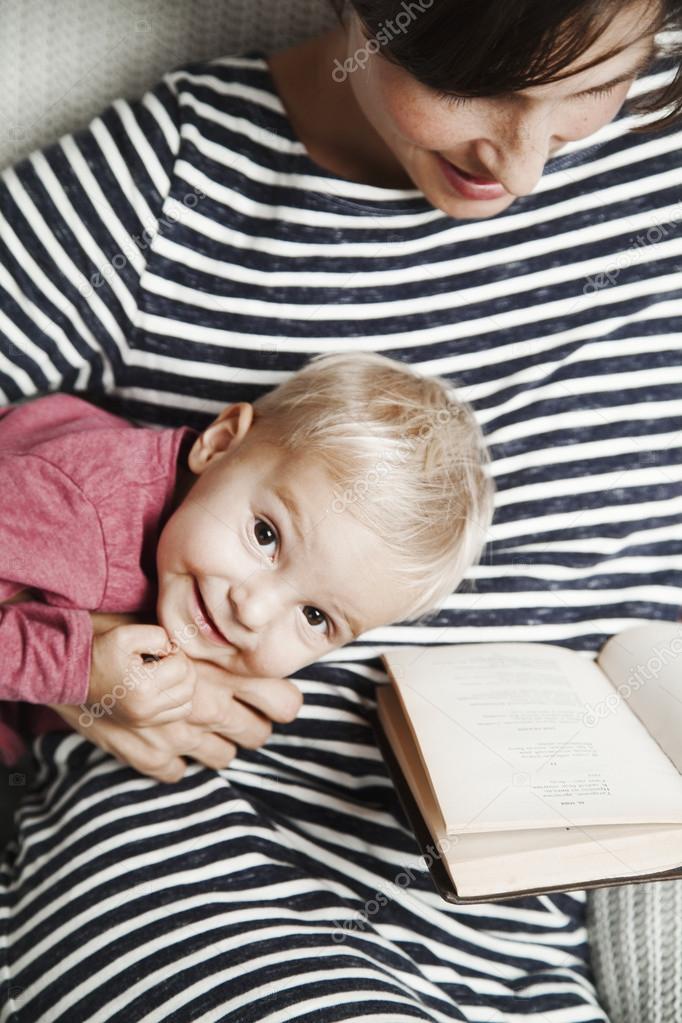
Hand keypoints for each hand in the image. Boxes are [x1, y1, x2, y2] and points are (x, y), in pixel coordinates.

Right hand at [51, 646, 302, 782]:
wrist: (64, 658)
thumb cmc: (120, 628)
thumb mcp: (173, 620)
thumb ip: (213, 639)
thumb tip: (247, 644)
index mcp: (219, 672)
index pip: (284, 701)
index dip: (283, 701)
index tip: (274, 697)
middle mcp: (203, 708)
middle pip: (258, 735)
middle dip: (253, 725)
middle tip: (239, 711)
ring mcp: (176, 738)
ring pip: (222, 758)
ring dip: (218, 743)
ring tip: (203, 724)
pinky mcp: (146, 757)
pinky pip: (178, 772)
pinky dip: (177, 759)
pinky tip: (169, 738)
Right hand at [88, 622, 196, 726]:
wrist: (78, 674)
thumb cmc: (103, 651)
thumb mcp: (127, 634)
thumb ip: (158, 636)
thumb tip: (174, 650)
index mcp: (142, 687)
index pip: (182, 667)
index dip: (175, 652)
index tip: (160, 649)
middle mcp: (145, 709)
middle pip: (189, 686)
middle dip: (182, 667)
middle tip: (165, 658)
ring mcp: (144, 720)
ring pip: (187, 703)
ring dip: (183, 684)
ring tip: (165, 672)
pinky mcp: (143, 723)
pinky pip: (178, 714)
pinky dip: (178, 699)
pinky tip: (163, 686)